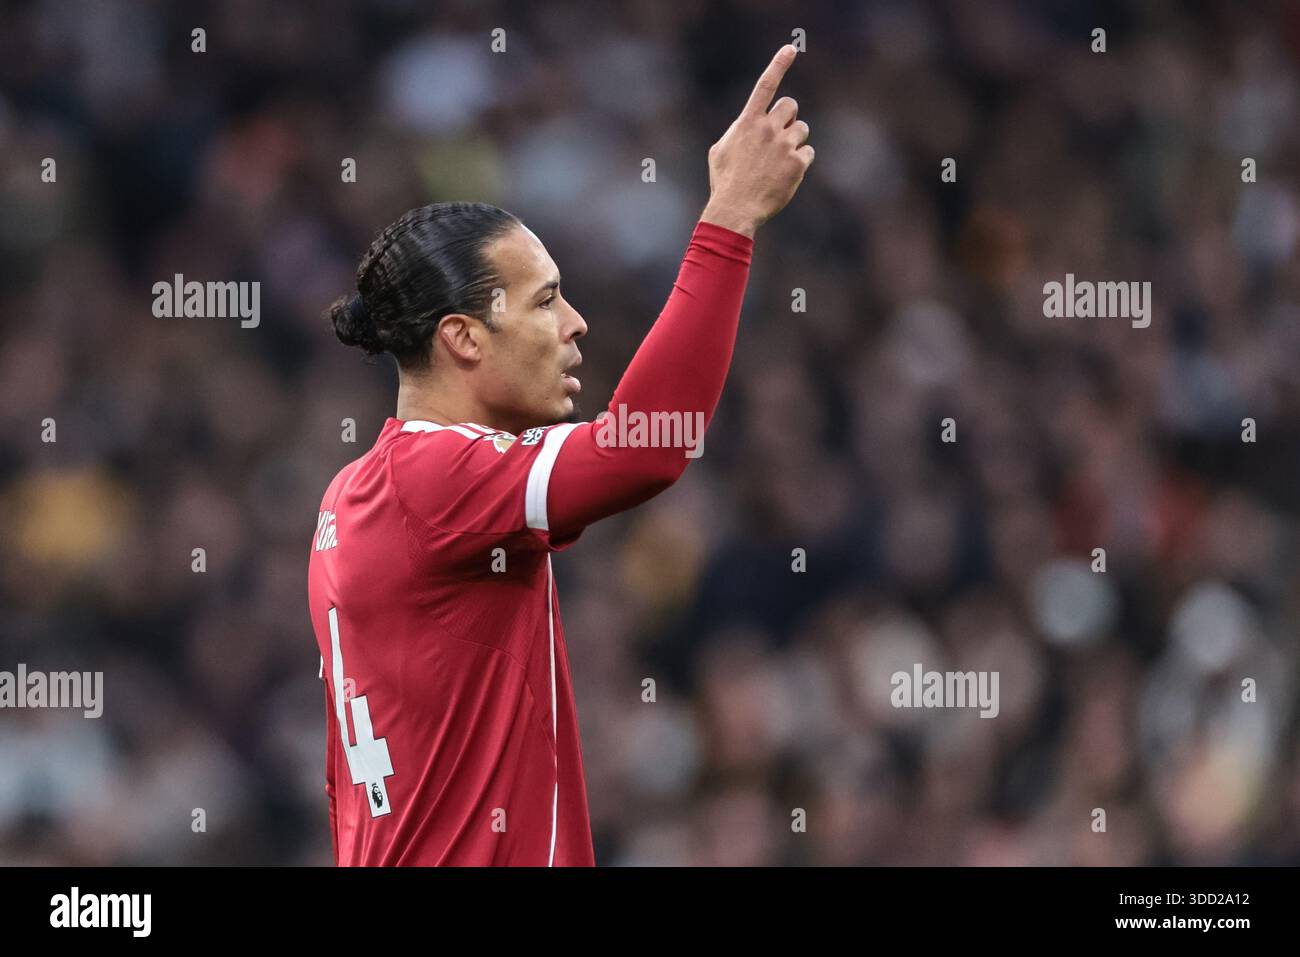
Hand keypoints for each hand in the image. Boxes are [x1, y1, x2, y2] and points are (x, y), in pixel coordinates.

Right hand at [701, 44, 813, 237]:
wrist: (736, 209)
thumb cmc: (725, 181)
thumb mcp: (720, 151)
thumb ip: (738, 132)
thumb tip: (749, 127)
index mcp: (747, 122)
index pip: (766, 85)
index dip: (779, 64)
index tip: (791, 49)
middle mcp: (768, 128)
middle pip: (791, 105)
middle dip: (788, 117)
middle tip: (780, 134)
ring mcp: (784, 146)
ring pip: (801, 129)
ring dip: (794, 141)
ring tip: (779, 161)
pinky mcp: (797, 164)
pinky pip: (808, 153)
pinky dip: (799, 162)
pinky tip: (785, 175)